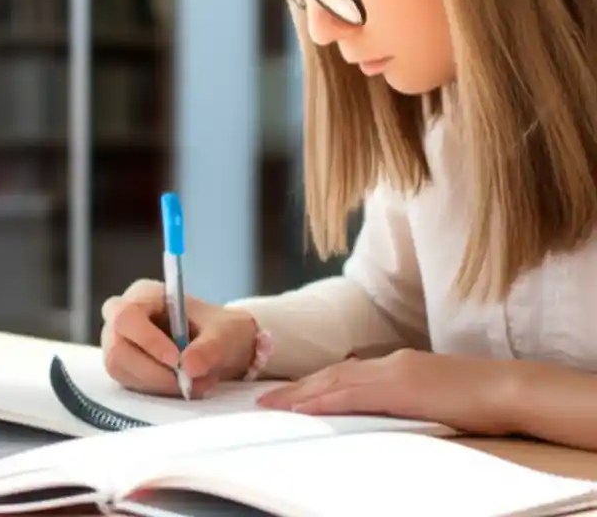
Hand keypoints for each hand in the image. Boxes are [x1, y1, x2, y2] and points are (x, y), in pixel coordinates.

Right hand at [100, 279, 259, 398]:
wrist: (224, 348)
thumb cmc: (221, 330)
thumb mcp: (225, 335)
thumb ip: (209, 349)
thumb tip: (188, 366)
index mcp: (143, 294)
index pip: (127, 316)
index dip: (147, 340)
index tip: (176, 361)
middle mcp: (122, 317)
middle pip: (117, 347)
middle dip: (153, 371)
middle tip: (186, 382)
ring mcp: (118, 343)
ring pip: (120, 369)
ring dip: (157, 383)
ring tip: (194, 384)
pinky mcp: (124, 367)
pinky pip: (128, 383)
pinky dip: (157, 390)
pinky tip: (182, 386)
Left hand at [257, 349, 521, 434]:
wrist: (510, 389)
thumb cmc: (478, 398)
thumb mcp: (432, 396)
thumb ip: (403, 398)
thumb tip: (382, 411)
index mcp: (396, 365)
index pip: (343, 374)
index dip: (311, 384)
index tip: (286, 395)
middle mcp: (389, 363)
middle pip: (331, 375)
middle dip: (296, 388)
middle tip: (264, 400)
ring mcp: (395, 372)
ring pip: (335, 382)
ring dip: (301, 394)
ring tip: (273, 405)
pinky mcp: (403, 386)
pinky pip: (354, 394)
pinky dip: (325, 400)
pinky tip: (305, 407)